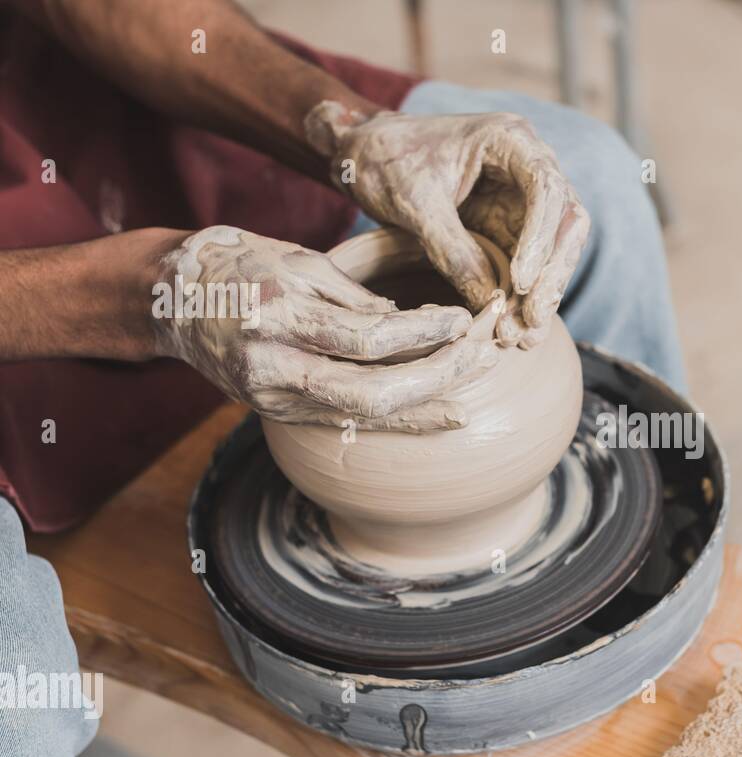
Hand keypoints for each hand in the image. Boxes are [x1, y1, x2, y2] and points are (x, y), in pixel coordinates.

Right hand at [151, 226, 497, 429]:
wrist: (169, 299)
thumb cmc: (239, 265)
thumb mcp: (297, 260)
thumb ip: (354, 295)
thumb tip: (412, 324)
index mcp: (279, 315)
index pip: (370, 336)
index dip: (426, 332)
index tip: (466, 318)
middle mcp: (273, 365)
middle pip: (374, 390)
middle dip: (438, 376)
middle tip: (484, 353)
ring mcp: (273, 397)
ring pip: (365, 415)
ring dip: (428, 403)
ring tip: (475, 386)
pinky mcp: (277, 412)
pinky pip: (349, 421)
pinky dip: (399, 418)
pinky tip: (443, 414)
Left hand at [306, 103, 590, 343]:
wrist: (365, 154)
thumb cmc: (387, 158)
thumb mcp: (414, 202)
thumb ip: (452, 249)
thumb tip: (491, 303)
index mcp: (510, 141)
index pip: (548, 189)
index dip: (541, 239)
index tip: (520, 283)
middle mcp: (528, 170)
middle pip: (565, 226)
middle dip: (551, 278)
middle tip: (531, 321)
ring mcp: (523, 203)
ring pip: (554, 254)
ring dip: (541, 298)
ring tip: (521, 339)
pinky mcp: (509, 232)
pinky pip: (529, 270)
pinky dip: (523, 303)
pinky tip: (515, 334)